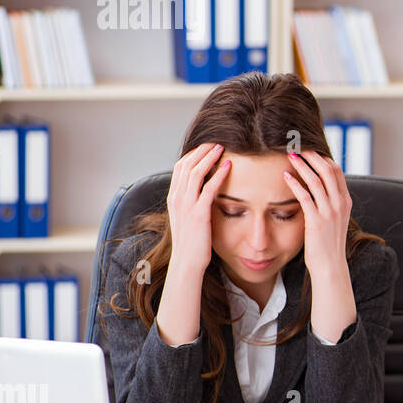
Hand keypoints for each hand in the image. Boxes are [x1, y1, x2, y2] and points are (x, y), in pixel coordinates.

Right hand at [167, 142, 229, 272]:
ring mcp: (186, 205)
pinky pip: (209, 189)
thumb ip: (191, 201)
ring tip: (222, 147)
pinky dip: (219, 175)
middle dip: (202, 150)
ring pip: (195, 173)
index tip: (207, 146)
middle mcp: (176, 198)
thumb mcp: (187, 216)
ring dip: (209, 157)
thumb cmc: (191, 241)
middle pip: (186, 164)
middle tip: (216, 141)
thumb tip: (203, 188)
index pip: (179, 167)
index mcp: (173, 197)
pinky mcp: (199, 214)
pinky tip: (229, 166)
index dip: (193, 153)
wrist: (187, 262)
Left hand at [282, 149, 351, 278]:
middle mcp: (340, 203)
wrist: (330, 266)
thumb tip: (316, 189)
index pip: (337, 171)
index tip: (309, 150)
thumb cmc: (327, 244)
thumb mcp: (334, 219)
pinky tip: (285, 176)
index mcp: (345, 201)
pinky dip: (295, 184)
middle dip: (313, 155)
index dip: (322, 157)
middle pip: (328, 170)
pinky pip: (305, 196)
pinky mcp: (317, 221)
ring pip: (316, 180)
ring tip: (290, 155)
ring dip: (302, 165)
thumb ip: (329, 203)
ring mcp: (329, 212)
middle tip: (298, 146)